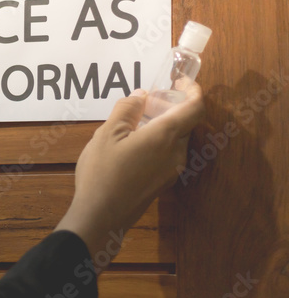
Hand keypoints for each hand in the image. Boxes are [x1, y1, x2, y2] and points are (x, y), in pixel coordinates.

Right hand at [55, 83, 205, 258]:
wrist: (101, 216)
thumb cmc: (103, 173)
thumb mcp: (107, 134)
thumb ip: (126, 109)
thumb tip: (140, 96)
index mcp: (166, 136)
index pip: (195, 107)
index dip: (192, 89)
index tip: (178, 80)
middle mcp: (176, 152)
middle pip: (185, 122)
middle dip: (170, 106)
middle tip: (146, 100)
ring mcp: (172, 169)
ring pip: (176, 138)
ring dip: (162, 124)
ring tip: (134, 121)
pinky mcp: (163, 181)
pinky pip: (168, 152)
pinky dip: (157, 140)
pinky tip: (132, 143)